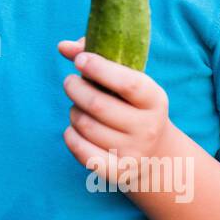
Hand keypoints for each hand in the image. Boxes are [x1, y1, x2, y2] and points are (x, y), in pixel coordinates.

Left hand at [57, 36, 175, 188]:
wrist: (156, 156)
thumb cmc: (132, 107)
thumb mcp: (127, 81)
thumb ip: (97, 57)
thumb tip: (63, 46)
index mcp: (154, 99)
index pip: (128, 83)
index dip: (99, 68)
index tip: (80, 60)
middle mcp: (147, 127)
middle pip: (98, 105)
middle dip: (75, 88)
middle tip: (71, 82)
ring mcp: (133, 152)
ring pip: (85, 126)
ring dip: (73, 111)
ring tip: (78, 107)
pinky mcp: (118, 172)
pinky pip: (82, 152)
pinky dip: (70, 137)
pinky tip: (74, 129)